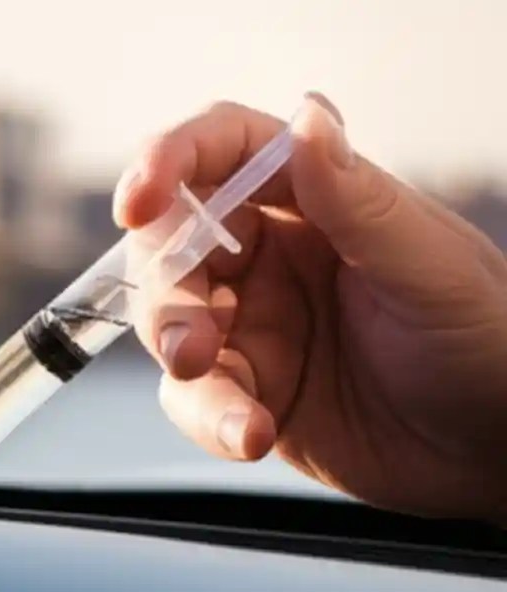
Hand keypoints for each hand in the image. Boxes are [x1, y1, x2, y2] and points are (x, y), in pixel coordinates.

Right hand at [119, 93, 506, 523]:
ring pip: (168, 322)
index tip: (138, 200)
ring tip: (238, 408)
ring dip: (183, 360)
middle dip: (167, 292)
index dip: (168, 161)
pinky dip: (208, 419)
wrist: (497, 454)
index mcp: (315, 200)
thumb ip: (357, 201)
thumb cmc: (491, 344)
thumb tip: (309, 120)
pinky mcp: (244, 388)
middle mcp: (271, 254)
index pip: (222, 152)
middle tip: (191, 343)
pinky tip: (252, 434)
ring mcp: (252, 323)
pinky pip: (190, 397)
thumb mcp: (430, 269)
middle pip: (171, 243)